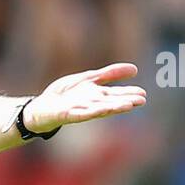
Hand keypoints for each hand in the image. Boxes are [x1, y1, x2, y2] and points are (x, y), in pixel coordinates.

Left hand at [22, 62, 145, 133]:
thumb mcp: (88, 79)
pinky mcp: (67, 115)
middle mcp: (91, 103)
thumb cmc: (64, 95)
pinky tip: (100, 110)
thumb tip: (135, 69)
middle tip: (141, 101)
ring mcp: (80, 109)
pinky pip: (81, 113)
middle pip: (111, 102)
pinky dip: (90, 111)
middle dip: (125, 101)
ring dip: (113, 108)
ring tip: (127, 106)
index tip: (143, 94)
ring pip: (99, 109)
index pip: (116, 94)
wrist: (41, 107)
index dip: (129, 94)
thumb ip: (108, 74)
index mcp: (97, 95)